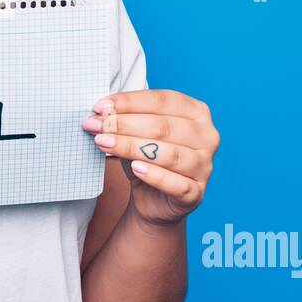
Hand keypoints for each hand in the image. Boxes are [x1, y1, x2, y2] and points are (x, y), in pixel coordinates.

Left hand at [82, 90, 219, 225]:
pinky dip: (155, 175)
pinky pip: (177, 184)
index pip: (162, 100)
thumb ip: (123, 120)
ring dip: (131, 147)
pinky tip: (135, 168)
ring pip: (168, 153)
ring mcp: (205, 166)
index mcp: (196, 112)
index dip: (129, 102)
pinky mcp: (197, 193)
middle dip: (124, 124)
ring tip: (104, 143)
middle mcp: (207, 136)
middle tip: (95, 125)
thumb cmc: (146, 158)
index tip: (99, 106)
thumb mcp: (135, 134)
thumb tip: (99, 113)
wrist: (153, 201)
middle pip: (163, 126)